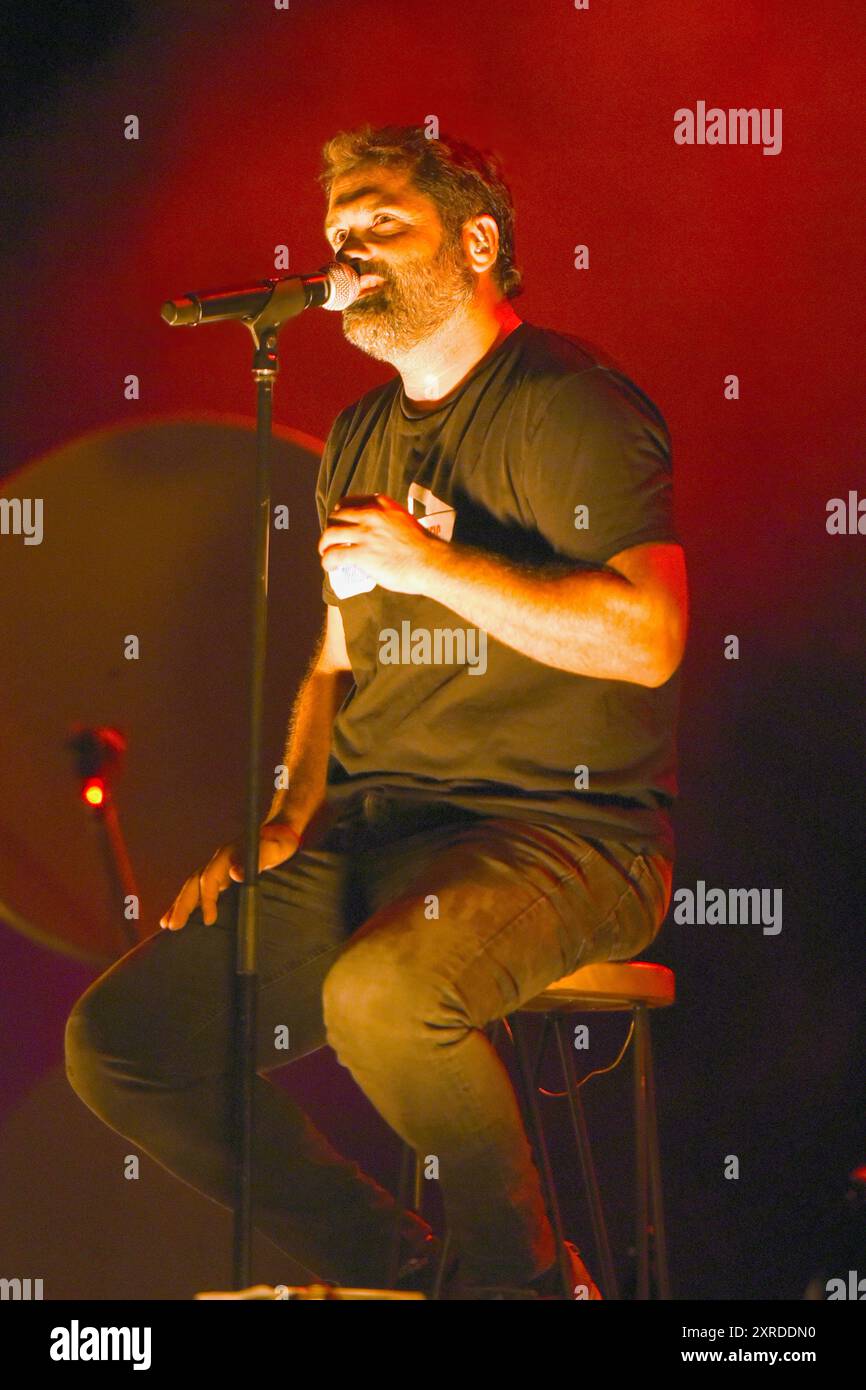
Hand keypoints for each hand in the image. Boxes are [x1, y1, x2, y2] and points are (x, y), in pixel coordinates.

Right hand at [159, 822, 301, 930]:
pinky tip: (180, 915)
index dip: (207, 899)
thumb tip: (234, 873)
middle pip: (193, 883)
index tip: (208, 920)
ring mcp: (217, 868)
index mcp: (228, 855)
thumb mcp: (274, 849)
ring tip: (166, 924)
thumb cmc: (278, 843)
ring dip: (179, 904)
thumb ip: (259, 859)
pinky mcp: (220, 875)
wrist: (279, 831)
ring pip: (192, 886)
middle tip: (172, 926)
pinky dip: (188, 902)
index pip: (209, 879)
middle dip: (182, 904)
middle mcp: (218, 861)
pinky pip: (199, 889)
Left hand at [318, 493, 440, 594]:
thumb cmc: (425, 548)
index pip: (352, 501)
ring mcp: (365, 534)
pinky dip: (327, 561)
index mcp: (383, 505)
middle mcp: (371, 515)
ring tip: (325, 552)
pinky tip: (330, 566)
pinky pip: (333, 555)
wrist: (431, 562)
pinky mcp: (360, 553)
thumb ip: (390, 524)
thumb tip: (380, 538)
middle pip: (337, 516)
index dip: (342, 511)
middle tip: (332, 539)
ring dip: (324, 544)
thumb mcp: (406, 523)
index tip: (340, 519)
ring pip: (330, 534)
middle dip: (331, 527)